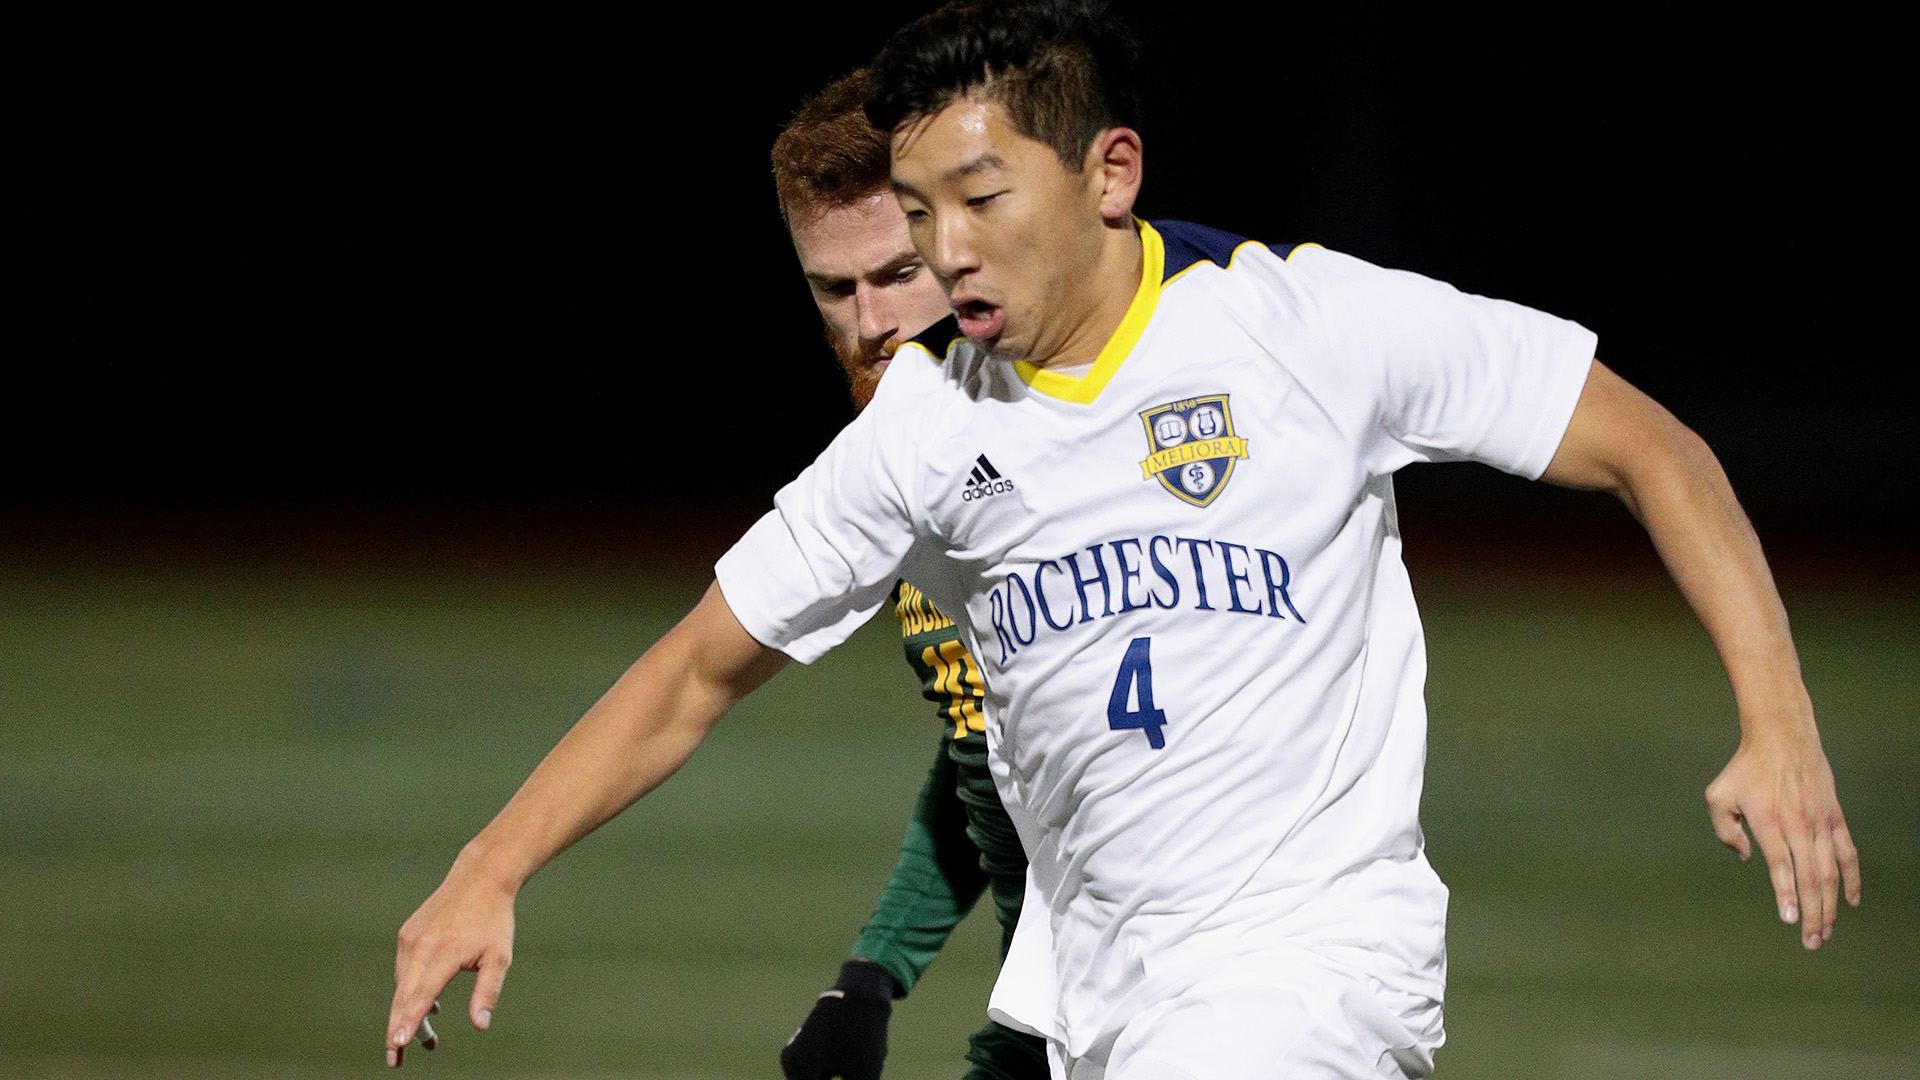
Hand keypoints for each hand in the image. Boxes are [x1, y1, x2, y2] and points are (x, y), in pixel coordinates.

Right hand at [386, 853, 517, 1066]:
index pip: (421, 995)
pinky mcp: (406, 934)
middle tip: (396, 1062)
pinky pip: (403, 970)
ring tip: (426, 1039)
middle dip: (397, 1031)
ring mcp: (410, 940)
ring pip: (401, 986)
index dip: (408, 1022)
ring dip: (407, 1013)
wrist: (480, 877)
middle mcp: (420, 947)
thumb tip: (480, 1025)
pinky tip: (428, 1005)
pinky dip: (410, 990)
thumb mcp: (500, 957)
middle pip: (402, 997)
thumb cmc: (494, 920)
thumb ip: (488, 992)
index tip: (396, 1045)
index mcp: (444, 954)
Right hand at [780, 960, 897, 1079]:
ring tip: (853, 1059)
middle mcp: (790, 1062)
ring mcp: (797, 1054)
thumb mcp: (864, 1075)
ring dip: (839, 1078)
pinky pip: (821, 1075)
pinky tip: (852, 1062)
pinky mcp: (809, 1049)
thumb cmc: (864, 1033)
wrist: (864, 991)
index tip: (850, 1073)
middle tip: (853, 1068)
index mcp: (798, 1069)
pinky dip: (837, 1076)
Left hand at [1705, 729, 1860, 948]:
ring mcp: (1820, 822)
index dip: (1787, 895)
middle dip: (1813, 912)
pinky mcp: (1834, 816)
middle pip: (1811, 877)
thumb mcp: (1718, 795)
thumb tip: (1744, 858)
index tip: (1790, 920)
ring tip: (1826, 931)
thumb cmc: (1745, 768)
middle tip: (1812, 942)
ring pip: (1831, 870)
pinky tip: (1851, 901)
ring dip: (1831, 904)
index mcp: (1769, 821)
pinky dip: (1852, 877)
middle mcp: (1798, 824)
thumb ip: (1725, 830)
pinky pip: (1848, 852)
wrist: (1782, 736)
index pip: (1781, 867)